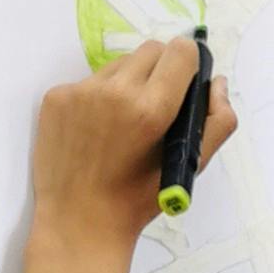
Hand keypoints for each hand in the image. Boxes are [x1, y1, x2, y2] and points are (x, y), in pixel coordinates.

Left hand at [30, 39, 238, 260]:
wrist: (77, 222)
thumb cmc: (138, 199)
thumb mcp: (190, 166)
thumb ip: (218, 121)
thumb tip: (217, 83)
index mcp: (151, 109)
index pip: (181, 52)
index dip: (188, 65)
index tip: (184, 84)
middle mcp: (114, 91)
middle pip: (151, 50)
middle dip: (161, 70)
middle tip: (156, 105)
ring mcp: (79, 92)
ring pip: (119, 64)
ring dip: (128, 82)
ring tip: (123, 122)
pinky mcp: (55, 98)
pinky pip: (88, 81)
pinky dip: (98, 96)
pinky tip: (96, 129)